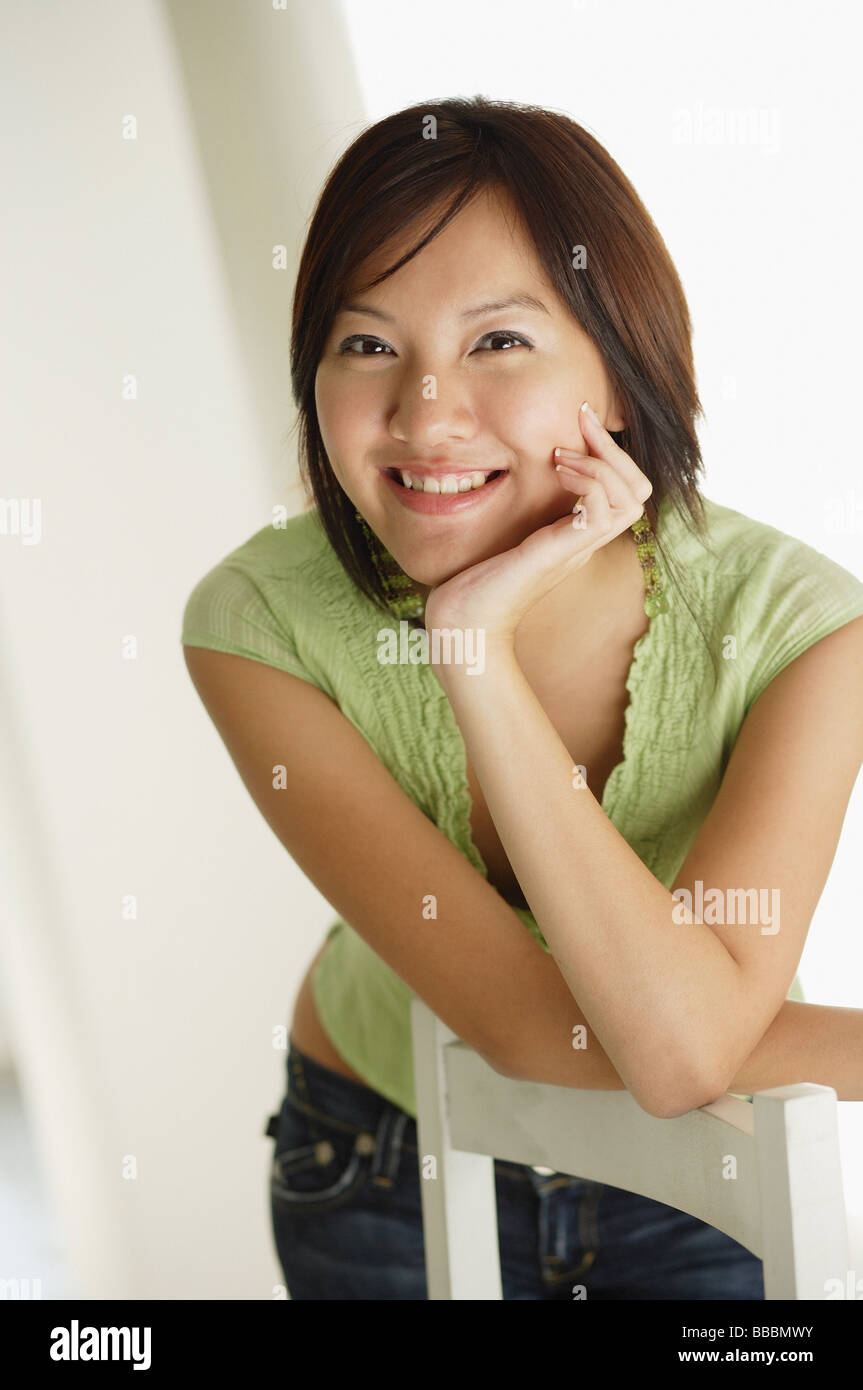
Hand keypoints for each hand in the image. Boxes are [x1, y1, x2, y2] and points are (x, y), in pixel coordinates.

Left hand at [423, 401, 652, 645]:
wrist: (463, 623)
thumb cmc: (477, 580)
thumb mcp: (508, 532)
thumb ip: (523, 509)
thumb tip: (519, 470)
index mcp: (578, 535)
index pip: (625, 490)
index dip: (611, 452)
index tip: (580, 422)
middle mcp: (585, 542)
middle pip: (640, 491)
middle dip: (615, 448)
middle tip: (581, 422)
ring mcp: (577, 548)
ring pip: (632, 499)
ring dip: (602, 463)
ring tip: (562, 455)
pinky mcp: (560, 552)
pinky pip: (603, 511)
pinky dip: (589, 481)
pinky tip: (556, 471)